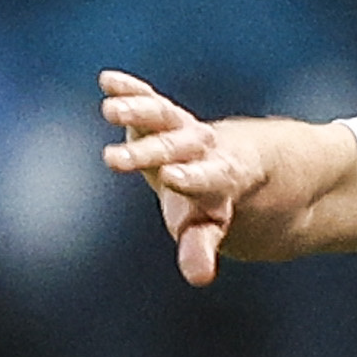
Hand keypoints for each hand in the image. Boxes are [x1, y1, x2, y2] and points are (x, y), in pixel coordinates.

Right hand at [97, 69, 255, 287]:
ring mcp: (187, 130)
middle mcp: (208, 150)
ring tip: (110, 109)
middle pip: (181, 147)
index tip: (174, 179)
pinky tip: (106, 79)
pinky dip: (133, 91)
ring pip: (168, 118)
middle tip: (113, 160)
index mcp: (228, 179)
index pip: (212, 178)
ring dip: (141, 113)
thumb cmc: (225, 202)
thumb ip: (202, 247)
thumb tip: (198, 278)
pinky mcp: (169, 118)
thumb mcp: (216, 226)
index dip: (195, 178)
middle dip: (151, 152)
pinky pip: (152, 103)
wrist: (250, 164)